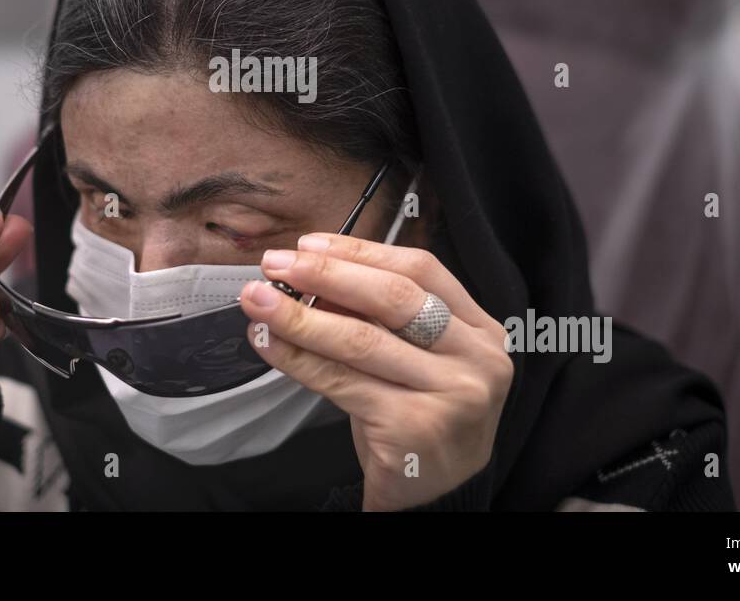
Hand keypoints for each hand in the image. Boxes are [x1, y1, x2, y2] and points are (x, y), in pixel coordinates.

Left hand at [240, 234, 512, 510]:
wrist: (434, 494)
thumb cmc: (419, 417)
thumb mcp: (412, 358)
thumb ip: (376, 317)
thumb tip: (308, 275)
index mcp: (480, 330)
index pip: (421, 269)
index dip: (361, 252)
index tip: (310, 245)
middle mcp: (476, 359)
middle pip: (394, 297)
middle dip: (327, 275)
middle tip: (277, 265)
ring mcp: (452, 394)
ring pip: (361, 340)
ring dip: (300, 316)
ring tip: (259, 301)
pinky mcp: (415, 427)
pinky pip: (341, 382)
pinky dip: (298, 359)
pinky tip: (270, 343)